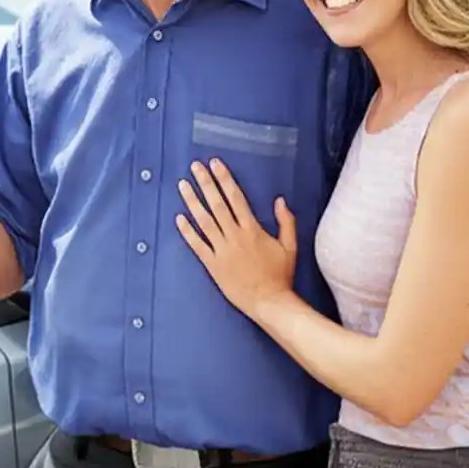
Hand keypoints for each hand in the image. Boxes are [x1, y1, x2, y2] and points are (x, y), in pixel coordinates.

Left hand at [175, 159, 296, 317]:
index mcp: (252, 229)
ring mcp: (221, 250)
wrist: (269, 302)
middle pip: (217, 204)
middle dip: (205, 183)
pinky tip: (178, 218)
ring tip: (182, 185)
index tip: (215, 164)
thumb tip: (280, 199)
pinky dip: (187, 232)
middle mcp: (234, 236)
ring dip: (192, 202)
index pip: (235, 198)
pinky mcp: (212, 265)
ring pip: (203, 221)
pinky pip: (197, 245)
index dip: (225, 179)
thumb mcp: (290, 247)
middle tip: (195, 166)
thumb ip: (286, 222)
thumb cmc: (280, 275)